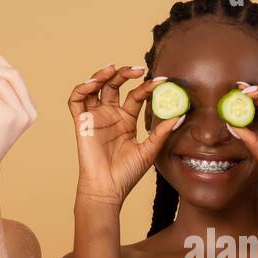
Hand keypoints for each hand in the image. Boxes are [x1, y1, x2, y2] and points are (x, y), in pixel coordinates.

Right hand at [66, 63, 179, 206]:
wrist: (108, 189)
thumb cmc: (127, 174)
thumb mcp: (149, 150)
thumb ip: (162, 132)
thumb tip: (181, 114)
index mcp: (126, 120)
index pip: (136, 95)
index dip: (147, 86)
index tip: (162, 81)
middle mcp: (110, 115)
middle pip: (114, 85)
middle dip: (124, 73)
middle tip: (139, 69)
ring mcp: (95, 117)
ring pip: (94, 87)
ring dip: (102, 74)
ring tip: (113, 68)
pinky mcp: (81, 122)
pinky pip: (76, 100)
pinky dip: (82, 88)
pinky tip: (94, 83)